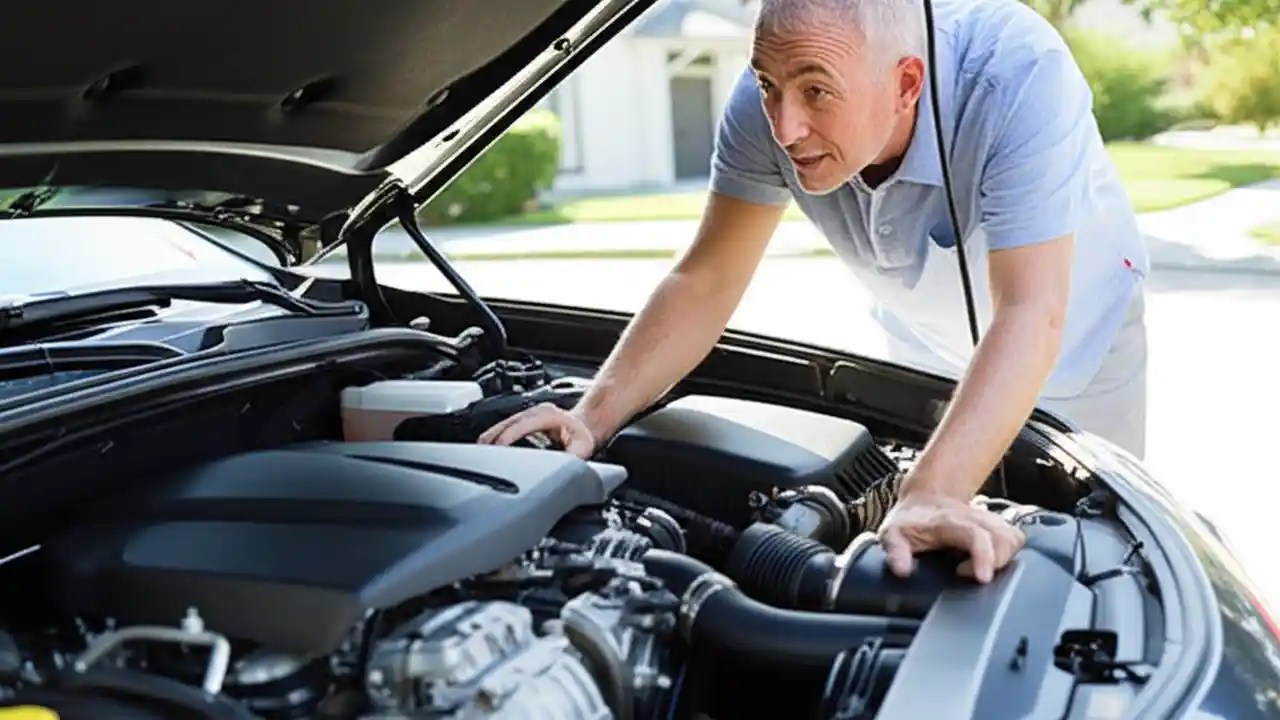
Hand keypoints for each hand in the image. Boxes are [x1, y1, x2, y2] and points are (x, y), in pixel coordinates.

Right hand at [476, 402, 597, 458]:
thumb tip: (562, 467)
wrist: (585, 425)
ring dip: (491, 436)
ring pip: (503, 423)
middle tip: (480, 452)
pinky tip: (487, 446)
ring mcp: (529, 413)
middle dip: (493, 436)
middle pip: (508, 421)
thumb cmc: (582, 436)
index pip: (524, 424)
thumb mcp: (582, 448)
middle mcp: (536, 411)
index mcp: (549, 415)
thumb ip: (572, 457)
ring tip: (479, 451)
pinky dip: (494, 435)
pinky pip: (505, 426)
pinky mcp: (523, 419)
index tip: (499, 446)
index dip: (509, 435)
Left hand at [877, 492, 1025, 583]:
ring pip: (1013, 538)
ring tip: (979, 569)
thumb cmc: (910, 521)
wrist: (924, 499)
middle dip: (996, 562)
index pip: (976, 535)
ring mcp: (988, 520)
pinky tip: (990, 562)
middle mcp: (974, 517)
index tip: (982, 578)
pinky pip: (1016, 538)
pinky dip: (1009, 553)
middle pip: (1003, 538)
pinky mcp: (997, 526)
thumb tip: (901, 570)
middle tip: (970, 575)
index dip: (984, 557)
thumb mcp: (892, 534)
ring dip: (1003, 558)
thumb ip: (895, 551)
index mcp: (949, 520)